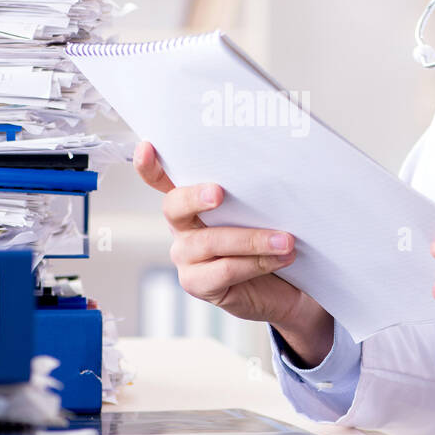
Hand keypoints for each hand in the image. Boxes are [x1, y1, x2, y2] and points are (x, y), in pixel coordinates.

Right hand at [134, 141, 333, 363]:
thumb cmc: (271, 242)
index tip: (147, 147)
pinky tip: (281, 258)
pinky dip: (256, 263)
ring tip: (285, 240)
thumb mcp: (261, 212)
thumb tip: (270, 173)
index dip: (149, 165)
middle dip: (195, 197)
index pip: (161, 179)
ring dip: (252, 239)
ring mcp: (185, 257)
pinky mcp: (198, 284)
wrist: (287, 288)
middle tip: (220, 193)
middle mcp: (181, 228)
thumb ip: (253, 195)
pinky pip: (224, 271)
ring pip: (209, 241)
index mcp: (192, 202)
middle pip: (175, 207)